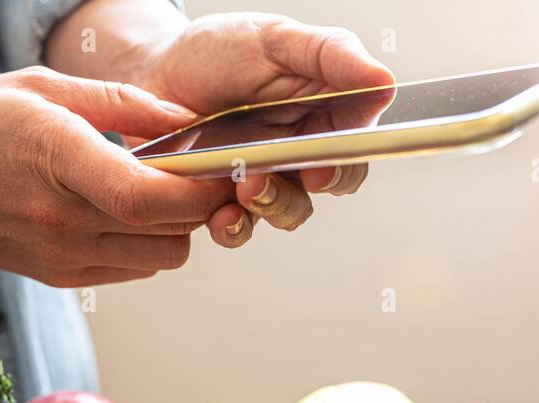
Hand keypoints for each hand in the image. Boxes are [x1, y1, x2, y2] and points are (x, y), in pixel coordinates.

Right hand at [0, 68, 235, 284]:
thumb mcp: (45, 88)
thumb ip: (123, 104)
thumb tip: (186, 121)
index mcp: (58, 161)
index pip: (150, 197)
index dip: (199, 189)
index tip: (218, 166)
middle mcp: (61, 221)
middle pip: (170, 233)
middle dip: (198, 204)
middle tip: (193, 171)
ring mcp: (60, 257)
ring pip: (160, 258)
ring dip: (174, 227)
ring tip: (155, 189)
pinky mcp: (57, 277)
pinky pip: (131, 270)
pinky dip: (146, 245)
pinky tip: (124, 211)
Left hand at [129, 13, 394, 247]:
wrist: (154, 71)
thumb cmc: (218, 50)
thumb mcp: (276, 39)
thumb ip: (331, 55)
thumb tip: (384, 81)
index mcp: (323, 113)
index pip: (353, 151)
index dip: (344, 167)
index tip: (321, 170)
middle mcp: (299, 151)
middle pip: (323, 189)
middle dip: (300, 191)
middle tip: (266, 179)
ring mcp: (263, 179)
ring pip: (285, 212)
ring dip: (269, 208)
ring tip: (240, 188)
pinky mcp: (224, 201)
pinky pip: (238, 228)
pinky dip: (231, 227)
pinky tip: (218, 214)